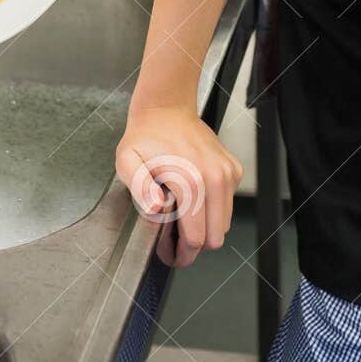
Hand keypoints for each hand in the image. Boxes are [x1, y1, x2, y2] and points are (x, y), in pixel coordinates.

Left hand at [116, 104, 243, 266]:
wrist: (166, 108)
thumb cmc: (146, 136)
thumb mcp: (127, 161)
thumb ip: (138, 187)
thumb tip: (156, 208)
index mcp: (191, 181)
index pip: (197, 239)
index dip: (182, 253)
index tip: (169, 253)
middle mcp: (215, 178)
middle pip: (215, 236)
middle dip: (194, 243)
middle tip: (173, 238)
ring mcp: (227, 173)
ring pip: (224, 223)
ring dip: (205, 226)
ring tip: (182, 215)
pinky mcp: (233, 169)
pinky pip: (227, 204)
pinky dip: (213, 208)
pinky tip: (193, 197)